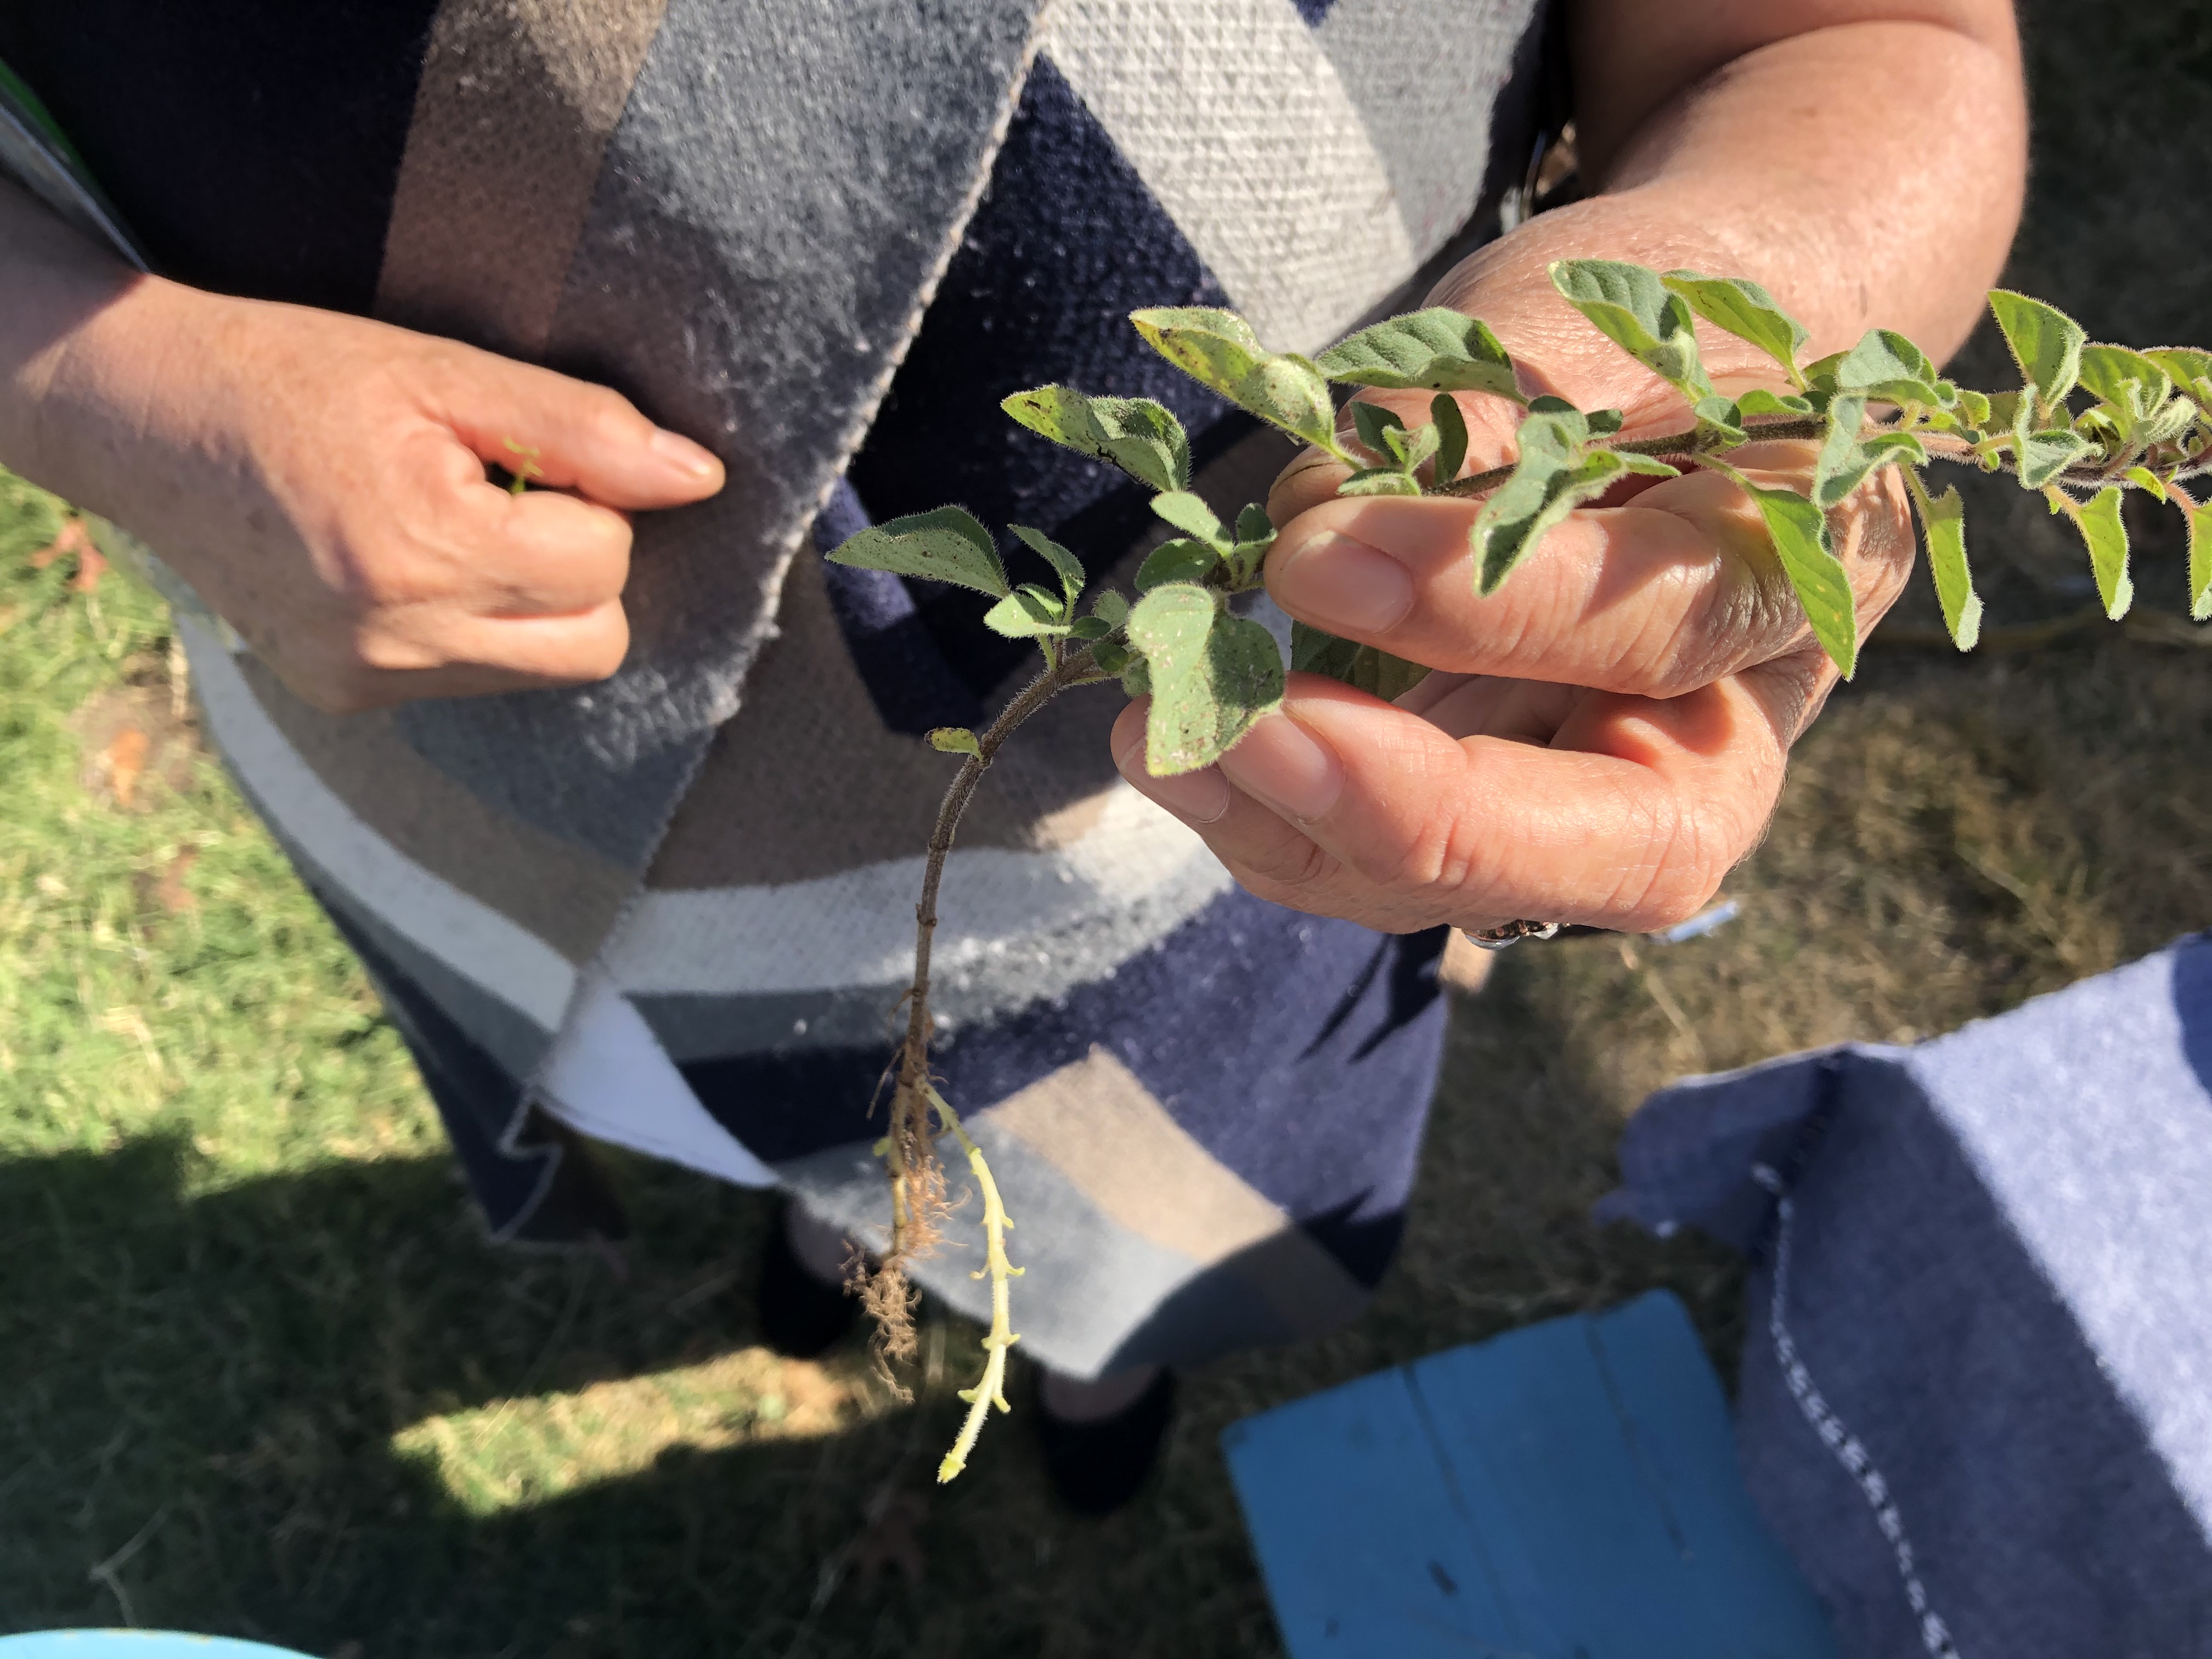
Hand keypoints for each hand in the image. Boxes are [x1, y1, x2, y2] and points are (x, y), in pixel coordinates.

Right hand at [23, 276, 723, 712]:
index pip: (603, 562)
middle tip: (508, 503)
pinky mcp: (347, 699)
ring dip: (530, 605)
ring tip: (451, 531)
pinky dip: (471, 630)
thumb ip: (582, 429)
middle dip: (580, 572)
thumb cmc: (298, 376)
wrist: (147, 420)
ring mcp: (368, 680)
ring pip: (542, 668)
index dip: (587, 501)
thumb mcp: (443, 370)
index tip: (519, 459)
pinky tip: (408, 568)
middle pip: (595, 642)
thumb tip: (701, 480)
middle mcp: (396, 638)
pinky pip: (473, 682)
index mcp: (423, 549)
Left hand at [1110, 381, 1912, 936]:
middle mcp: (1734, 727)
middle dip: (1420, 811)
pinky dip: (1281, 827)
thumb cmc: (1654, 319)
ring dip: (1310, 833)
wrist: (1686, 380)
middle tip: (1241, 737)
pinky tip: (1175, 756)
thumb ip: (1496, 402)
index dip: (1491, 607)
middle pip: (1627, 847)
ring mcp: (1614, 795)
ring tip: (1157, 741)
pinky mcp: (1502, 814)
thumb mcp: (1598, 313)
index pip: (1667, 631)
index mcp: (1802, 581)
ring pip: (1491, 888)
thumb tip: (1324, 515)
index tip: (1313, 552)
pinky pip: (1401, 866)